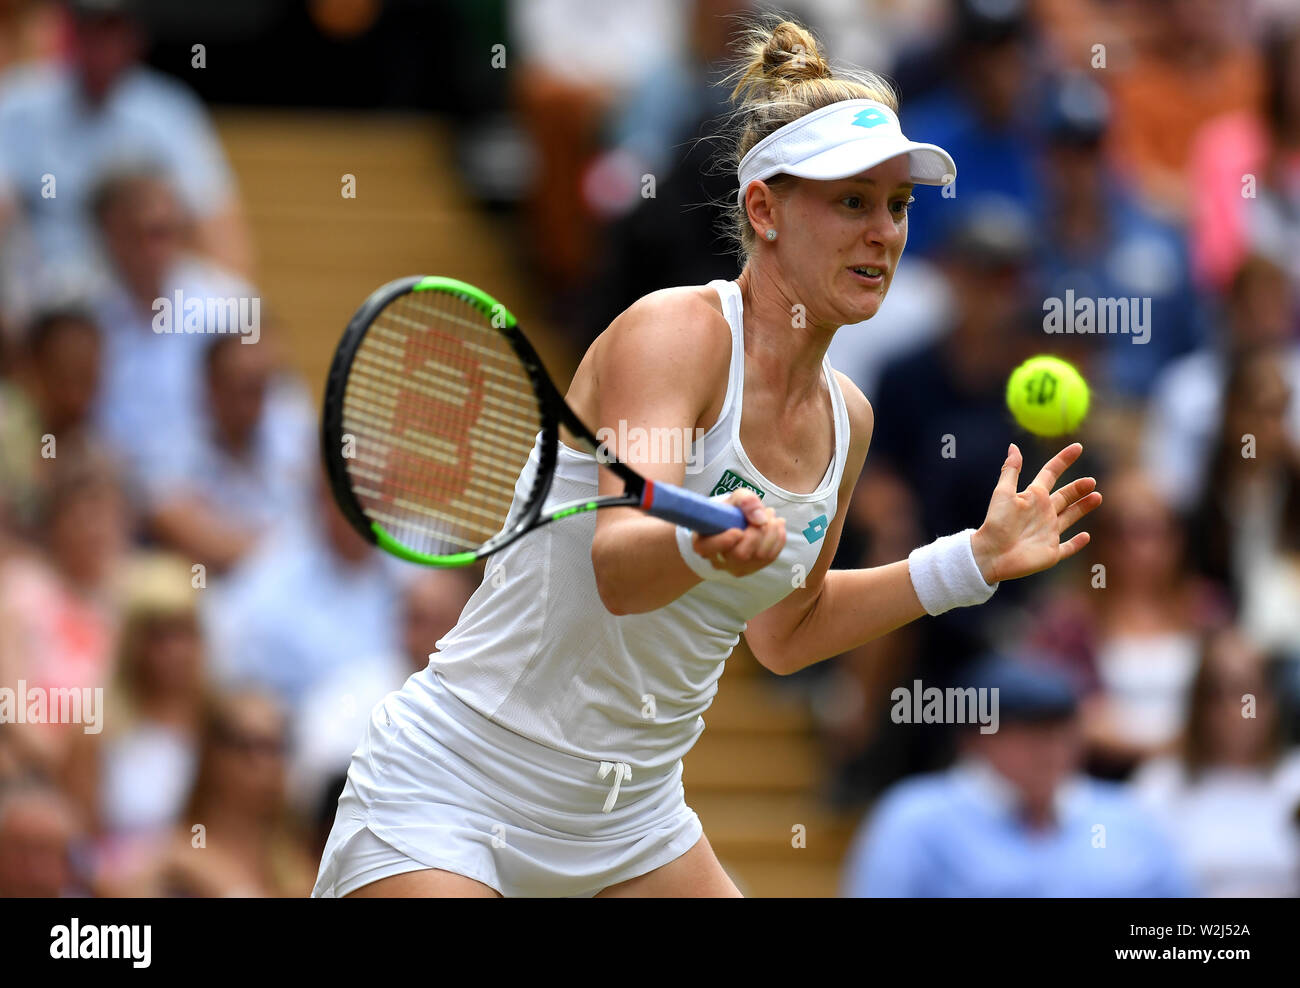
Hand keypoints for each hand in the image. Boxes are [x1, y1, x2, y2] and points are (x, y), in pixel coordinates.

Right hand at [690, 490, 786, 577]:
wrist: (732, 524)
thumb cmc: (729, 512)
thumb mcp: (732, 499)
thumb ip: (745, 501)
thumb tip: (761, 518)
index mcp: (703, 543)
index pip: (711, 548)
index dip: (725, 541)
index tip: (738, 530)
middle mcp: (718, 561)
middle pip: (741, 555)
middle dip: (758, 532)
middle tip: (765, 511)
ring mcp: (736, 568)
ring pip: (760, 556)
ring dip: (772, 532)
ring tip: (771, 515)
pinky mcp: (752, 568)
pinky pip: (771, 557)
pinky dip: (778, 539)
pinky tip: (777, 525)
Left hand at [970, 442, 1101, 584]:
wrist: (991, 554)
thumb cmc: (996, 523)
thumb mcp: (1003, 493)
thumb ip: (1011, 470)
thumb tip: (1013, 446)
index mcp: (1033, 497)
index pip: (1051, 473)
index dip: (1063, 460)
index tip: (1077, 447)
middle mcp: (1042, 513)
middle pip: (1064, 496)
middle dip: (1078, 488)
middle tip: (1091, 481)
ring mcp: (1048, 533)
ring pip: (1070, 517)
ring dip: (1083, 507)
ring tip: (1097, 496)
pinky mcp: (1051, 552)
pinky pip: (1067, 547)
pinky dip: (1077, 542)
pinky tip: (1086, 536)